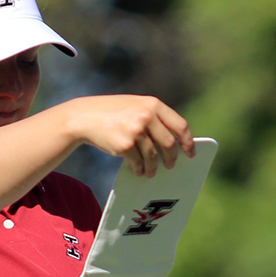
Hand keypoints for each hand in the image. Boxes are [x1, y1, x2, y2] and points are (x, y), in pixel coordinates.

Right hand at [63, 95, 194, 176]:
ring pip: (153, 156)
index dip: (188, 141)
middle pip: (169, 143)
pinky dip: (140, 169)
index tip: (191, 153)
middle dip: (171, 158)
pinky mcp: (125, 144)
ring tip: (151, 172)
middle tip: (171, 165)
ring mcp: (136, 130)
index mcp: (153, 104)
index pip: (180, 125)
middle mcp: (147, 116)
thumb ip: (153, 117)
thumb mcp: (135, 106)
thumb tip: (174, 142)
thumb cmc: (112, 113)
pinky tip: (139, 171)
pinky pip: (138, 162)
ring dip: (153, 167)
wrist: (84, 116)